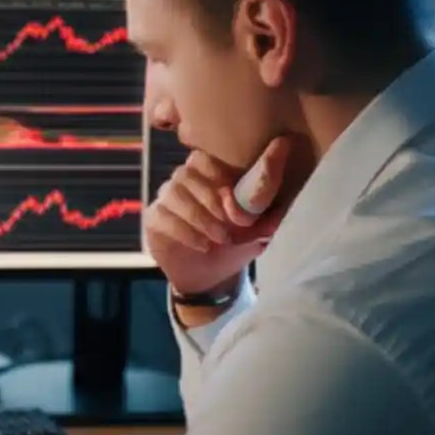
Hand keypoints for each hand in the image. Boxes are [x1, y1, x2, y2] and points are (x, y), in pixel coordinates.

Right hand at [145, 135, 302, 295]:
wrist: (212, 277)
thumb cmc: (236, 243)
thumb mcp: (259, 228)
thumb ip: (268, 204)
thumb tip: (280, 172)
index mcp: (210, 174)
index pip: (204, 157)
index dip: (218, 174)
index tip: (235, 201)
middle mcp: (184, 180)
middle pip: (187, 173)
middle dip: (211, 199)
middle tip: (231, 224)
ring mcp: (166, 198)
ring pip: (174, 194)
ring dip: (200, 217)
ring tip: (220, 238)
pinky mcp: (154, 219)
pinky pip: (163, 216)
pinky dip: (186, 232)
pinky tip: (203, 246)